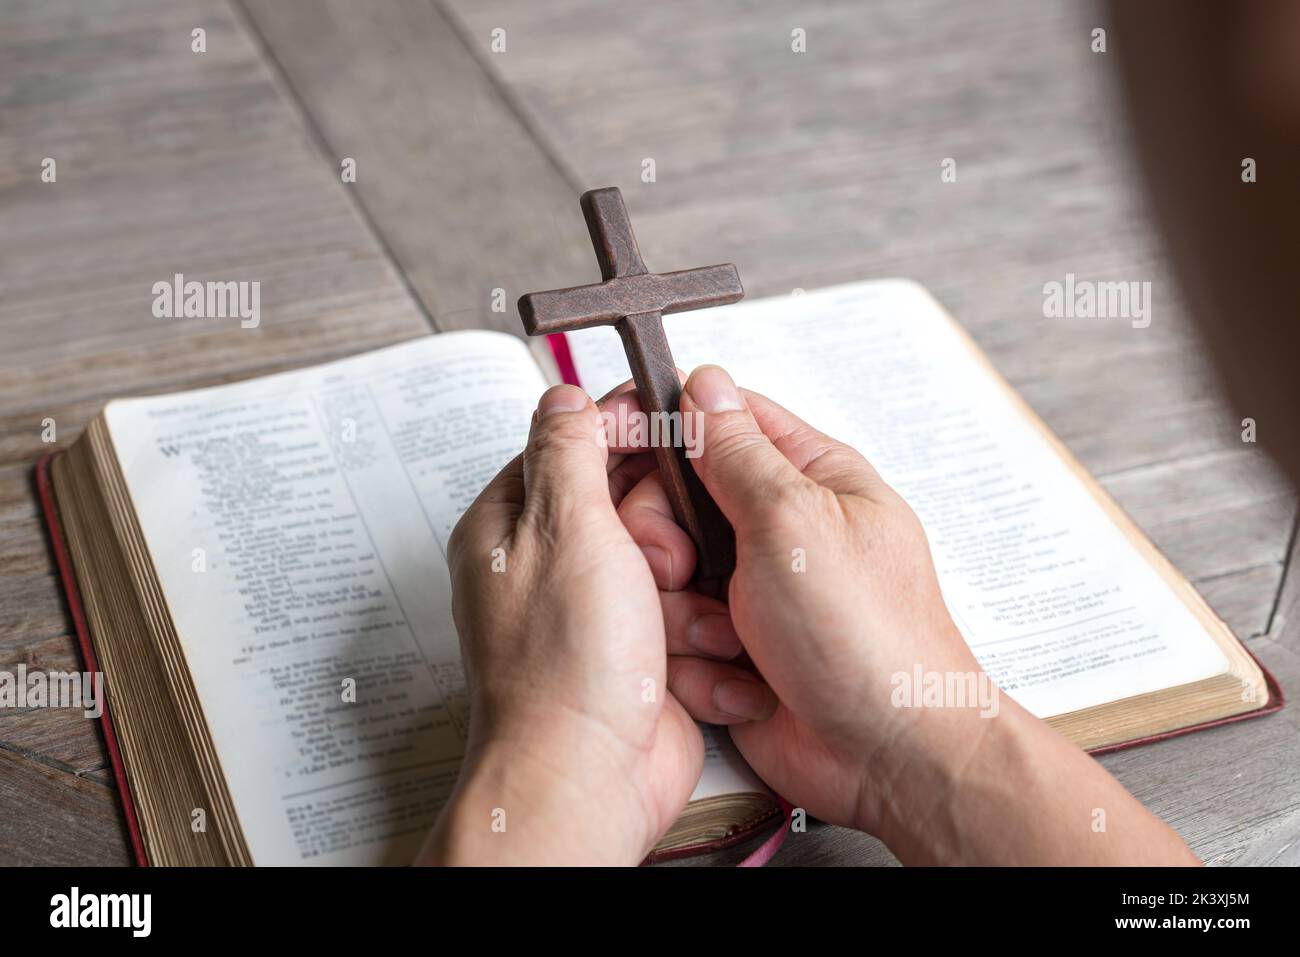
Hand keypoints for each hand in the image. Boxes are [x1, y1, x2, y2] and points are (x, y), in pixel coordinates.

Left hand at [420, 383, 731, 864]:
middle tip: (657, 561)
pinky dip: (698, 638)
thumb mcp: (566, 526)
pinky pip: (688, 617)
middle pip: (633, 501)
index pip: (574, 444)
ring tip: (672, 624)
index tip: (671, 429)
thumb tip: (565, 397)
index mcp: (514, 527)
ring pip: (672, 561)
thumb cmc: (563, 668)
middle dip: (664, 530)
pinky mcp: (639, 654)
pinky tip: (688, 659)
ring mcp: (598, 613)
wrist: (589, 778)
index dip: (627, 432)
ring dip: (688, 592)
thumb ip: (569, 450)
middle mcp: (551, 567)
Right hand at [607, 364, 1198, 864]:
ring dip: (684, 615)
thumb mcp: (794, 523)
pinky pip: (673, 639)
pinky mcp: (730, 650)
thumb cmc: (869, 638)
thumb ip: (738, 453)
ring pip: (660, 576)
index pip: (719, 418)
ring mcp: (750, 593)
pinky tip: (743, 681)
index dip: (662, 423)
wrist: (889, 757)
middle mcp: (775, 530)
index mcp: (807, 477)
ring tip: (734, 640)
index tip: (619, 438)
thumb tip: (703, 385)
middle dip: (664, 539)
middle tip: (683, 568)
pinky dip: (699, 666)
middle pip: (671, 500)